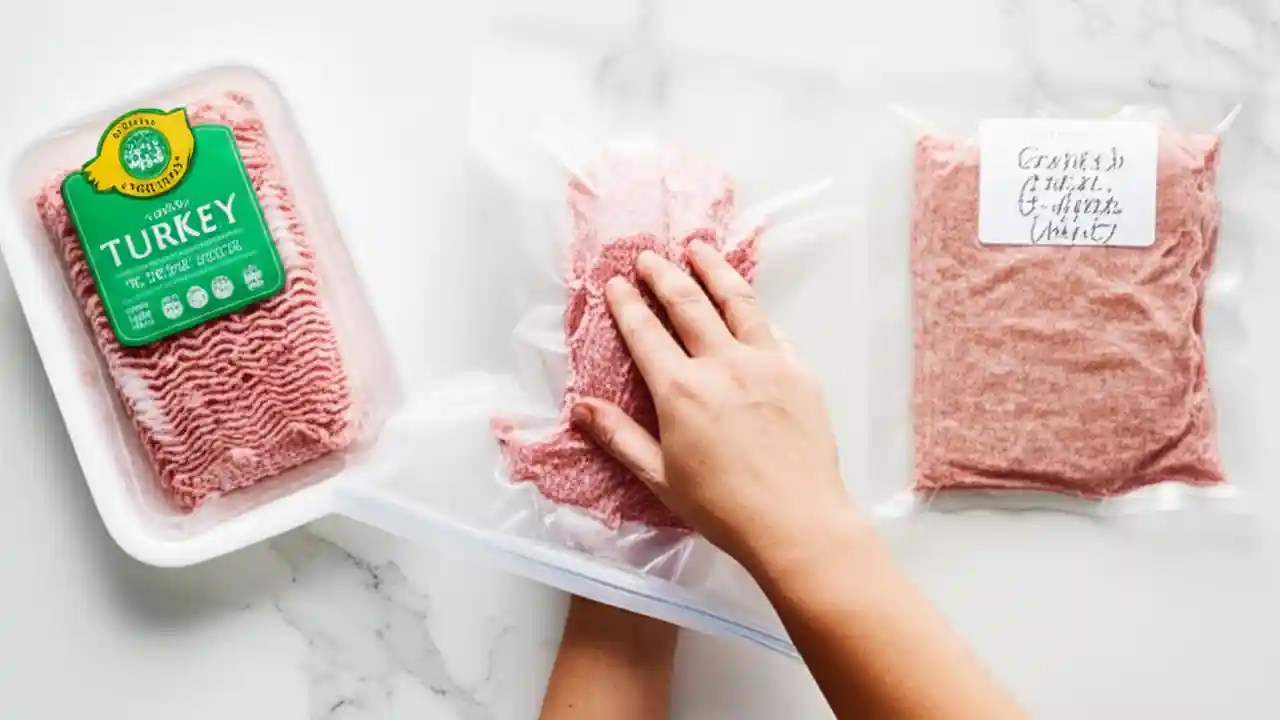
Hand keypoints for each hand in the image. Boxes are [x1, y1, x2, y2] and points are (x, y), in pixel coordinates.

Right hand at [571, 240, 854, 567]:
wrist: (797, 521)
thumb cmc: (723, 507)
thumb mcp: (660, 477)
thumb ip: (619, 437)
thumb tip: (579, 407)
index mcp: (681, 390)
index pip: (646, 332)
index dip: (628, 304)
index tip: (617, 283)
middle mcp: (722, 364)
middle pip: (688, 303)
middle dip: (664, 274)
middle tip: (649, 258)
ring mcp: (766, 362)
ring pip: (736, 301)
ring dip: (713, 271)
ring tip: (699, 250)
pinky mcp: (799, 371)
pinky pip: (772, 330)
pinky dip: (753, 311)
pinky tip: (747, 306)